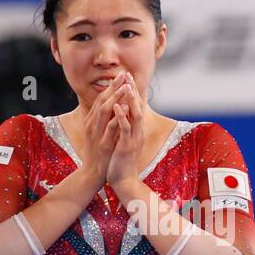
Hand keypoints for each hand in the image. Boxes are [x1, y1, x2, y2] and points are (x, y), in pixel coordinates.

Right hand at [80, 71, 127, 180]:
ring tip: (125, 86)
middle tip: (123, 74)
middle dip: (113, 86)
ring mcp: (96, 133)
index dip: (111, 86)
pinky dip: (117, 116)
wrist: (92, 173)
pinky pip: (110, 127)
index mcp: (91, 121)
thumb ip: (105, 121)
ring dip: (115, 97)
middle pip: (102, 100)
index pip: (101, 99)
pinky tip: (124, 108)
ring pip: (104, 110)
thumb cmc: (98, 153)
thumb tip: (116, 107)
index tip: (122, 75)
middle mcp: (92, 124)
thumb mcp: (99, 133)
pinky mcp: (103, 143)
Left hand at [106, 73, 146, 188]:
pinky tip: (117, 107)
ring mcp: (133, 139)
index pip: (135, 106)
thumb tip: (121, 112)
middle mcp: (138, 132)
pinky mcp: (126, 147)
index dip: (132, 91)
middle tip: (127, 74)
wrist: (123, 180)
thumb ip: (124, 126)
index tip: (126, 76)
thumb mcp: (123, 140)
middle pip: (138, 106)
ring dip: (130, 100)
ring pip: (135, 116)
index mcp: (136, 130)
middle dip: (132, 90)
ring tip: (126, 86)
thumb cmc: (121, 161)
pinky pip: (125, 129)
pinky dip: (122, 117)